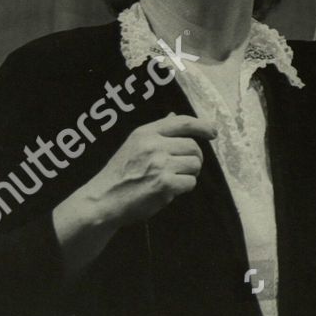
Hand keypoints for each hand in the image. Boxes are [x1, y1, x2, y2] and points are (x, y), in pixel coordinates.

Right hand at [78, 113, 215, 228]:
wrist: (103, 199)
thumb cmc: (120, 173)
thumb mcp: (134, 144)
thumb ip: (157, 132)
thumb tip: (174, 115)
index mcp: (146, 132)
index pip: (182, 122)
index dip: (202, 125)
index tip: (213, 132)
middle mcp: (154, 145)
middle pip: (193, 146)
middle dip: (193, 158)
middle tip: (181, 168)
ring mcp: (159, 164)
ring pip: (195, 164)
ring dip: (189, 174)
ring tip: (172, 178)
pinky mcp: (164, 183)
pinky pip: (190, 182)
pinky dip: (184, 187)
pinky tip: (169, 189)